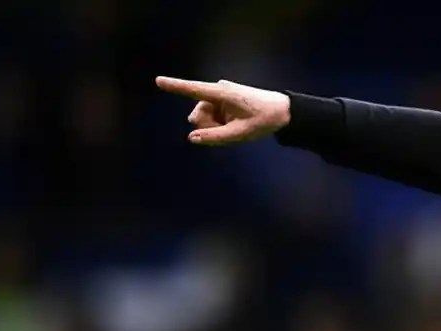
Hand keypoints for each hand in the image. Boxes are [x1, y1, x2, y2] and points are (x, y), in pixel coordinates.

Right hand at [155, 76, 290, 145]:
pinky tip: (235, 123)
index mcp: (222, 93)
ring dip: (215, 126)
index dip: (175, 86)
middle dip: (208, 127)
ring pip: (204, 117)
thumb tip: (191, 138)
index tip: (158, 80)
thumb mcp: (240, 133)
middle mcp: (218, 90)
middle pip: (198, 114)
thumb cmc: (263, 120)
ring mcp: (219, 95)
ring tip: (236, 126)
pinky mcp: (222, 100)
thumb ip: (215, 137)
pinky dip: (220, 123)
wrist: (282, 111)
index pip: (194, 90)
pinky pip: (212, 116)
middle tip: (231, 130)